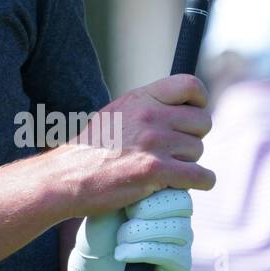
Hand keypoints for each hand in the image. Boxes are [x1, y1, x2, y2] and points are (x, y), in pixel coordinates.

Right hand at [58, 73, 214, 217]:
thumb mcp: (116, 113)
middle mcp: (149, 115)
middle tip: (175, 150)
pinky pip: (202, 176)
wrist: (67, 176)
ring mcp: (153, 142)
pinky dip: (199, 182)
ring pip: (199, 151)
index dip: (199, 101)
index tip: (193, 115)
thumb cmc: (91, 149)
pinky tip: (183, 185)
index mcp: (140, 98)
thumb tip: (181, 109)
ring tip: (164, 168)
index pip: (190, 85)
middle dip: (193, 137)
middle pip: (202, 122)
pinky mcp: (156, 171)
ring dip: (188, 162)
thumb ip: (147, 107)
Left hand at [66, 189, 192, 270]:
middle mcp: (178, 216)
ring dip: (139, 232)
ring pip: (177, 227)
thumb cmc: (101, 228)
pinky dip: (140, 251)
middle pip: (182, 202)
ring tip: (120, 238)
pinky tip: (122, 253)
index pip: (178, 179)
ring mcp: (182, 240)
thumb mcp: (113, 199)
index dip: (153, 186)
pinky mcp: (181, 264)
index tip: (128, 197)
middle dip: (147, 208)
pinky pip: (171, 252)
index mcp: (165, 194)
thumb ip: (138, 184)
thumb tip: (157, 177)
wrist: (90, 264)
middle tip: (126, 215)